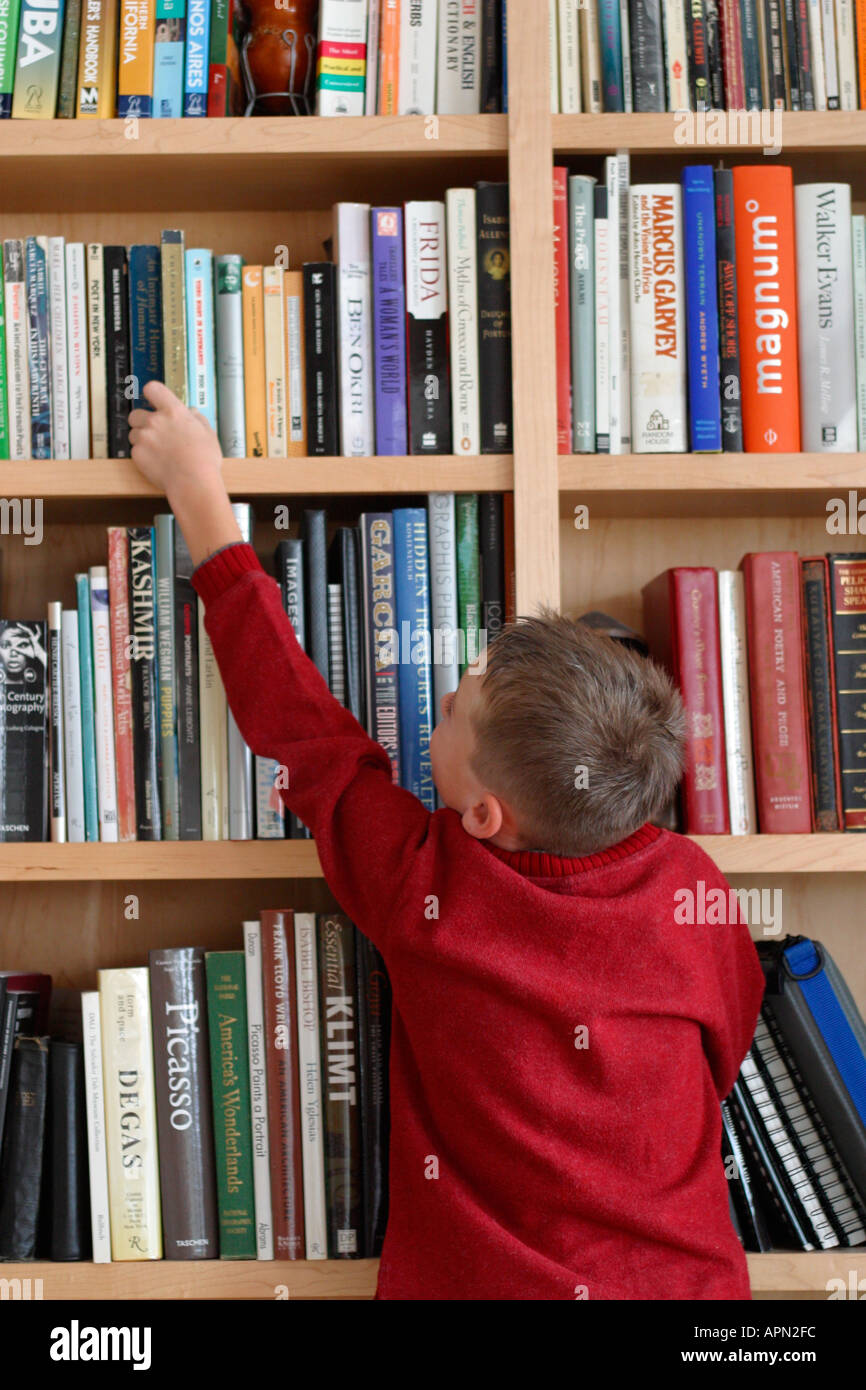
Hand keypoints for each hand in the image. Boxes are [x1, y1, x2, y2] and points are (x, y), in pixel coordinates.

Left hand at [128, 380, 223, 497]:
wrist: (193, 483)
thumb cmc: (204, 460)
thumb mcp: (208, 433)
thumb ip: (197, 419)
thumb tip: (192, 412)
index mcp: (174, 412)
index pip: (153, 389)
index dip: (151, 393)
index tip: (152, 398)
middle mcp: (155, 421)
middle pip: (135, 414)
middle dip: (141, 422)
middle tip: (153, 432)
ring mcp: (144, 437)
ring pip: (133, 433)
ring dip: (141, 439)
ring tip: (157, 451)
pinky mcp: (137, 454)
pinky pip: (134, 451)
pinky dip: (142, 456)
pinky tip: (156, 462)